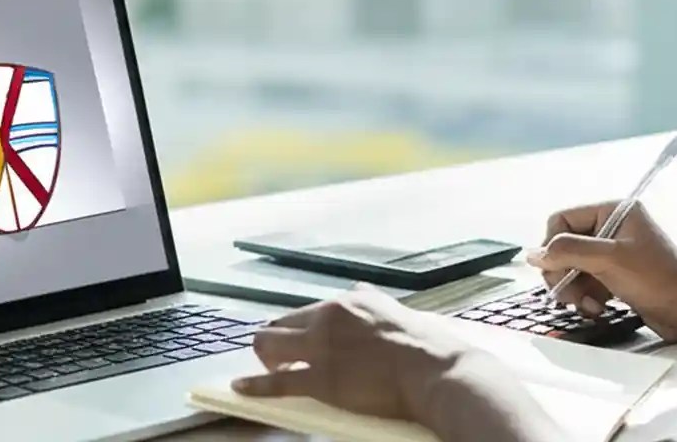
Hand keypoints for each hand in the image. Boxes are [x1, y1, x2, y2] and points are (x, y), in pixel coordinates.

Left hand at [232, 285, 557, 440]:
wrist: (436, 372)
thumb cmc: (425, 347)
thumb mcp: (395, 311)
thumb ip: (372, 301)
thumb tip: (361, 289)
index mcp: (347, 301)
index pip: (306, 311)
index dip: (295, 328)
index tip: (292, 339)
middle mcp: (327, 317)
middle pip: (281, 324)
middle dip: (274, 340)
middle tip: (274, 356)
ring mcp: (321, 347)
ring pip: (270, 346)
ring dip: (263, 357)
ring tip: (263, 368)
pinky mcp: (320, 378)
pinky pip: (277, 380)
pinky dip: (255, 385)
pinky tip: (240, 388)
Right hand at [527, 202, 676, 341]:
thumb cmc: (659, 280)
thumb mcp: (609, 260)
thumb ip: (567, 251)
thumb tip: (531, 254)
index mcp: (612, 211)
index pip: (561, 221)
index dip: (553, 246)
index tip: (558, 270)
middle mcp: (610, 228)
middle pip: (562, 246)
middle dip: (562, 273)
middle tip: (569, 295)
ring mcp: (612, 253)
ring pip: (570, 267)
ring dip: (573, 289)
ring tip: (588, 306)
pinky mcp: (615, 276)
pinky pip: (583, 282)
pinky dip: (584, 297)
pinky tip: (597, 309)